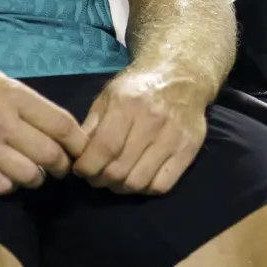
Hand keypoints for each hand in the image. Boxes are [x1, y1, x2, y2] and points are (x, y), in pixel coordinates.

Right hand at [0, 61, 88, 194]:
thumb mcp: (0, 79)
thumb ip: (29, 103)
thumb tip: (60, 129)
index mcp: (13, 95)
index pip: (62, 125)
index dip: (78, 142)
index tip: (80, 149)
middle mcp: (0, 121)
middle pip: (50, 155)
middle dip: (62, 165)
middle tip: (61, 165)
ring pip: (30, 176)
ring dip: (37, 177)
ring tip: (34, 171)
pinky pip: (3, 186)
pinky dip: (11, 184)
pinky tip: (8, 174)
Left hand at [71, 69, 210, 194]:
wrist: (181, 77)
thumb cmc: (138, 87)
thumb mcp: (109, 96)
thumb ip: (93, 124)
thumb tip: (77, 154)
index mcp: (128, 105)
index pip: (105, 147)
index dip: (88, 166)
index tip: (80, 171)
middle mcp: (152, 122)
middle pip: (120, 168)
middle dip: (101, 180)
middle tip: (95, 178)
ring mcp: (173, 138)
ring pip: (139, 182)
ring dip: (121, 188)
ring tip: (114, 181)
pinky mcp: (188, 151)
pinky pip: (162, 186)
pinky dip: (144, 190)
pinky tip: (137, 180)